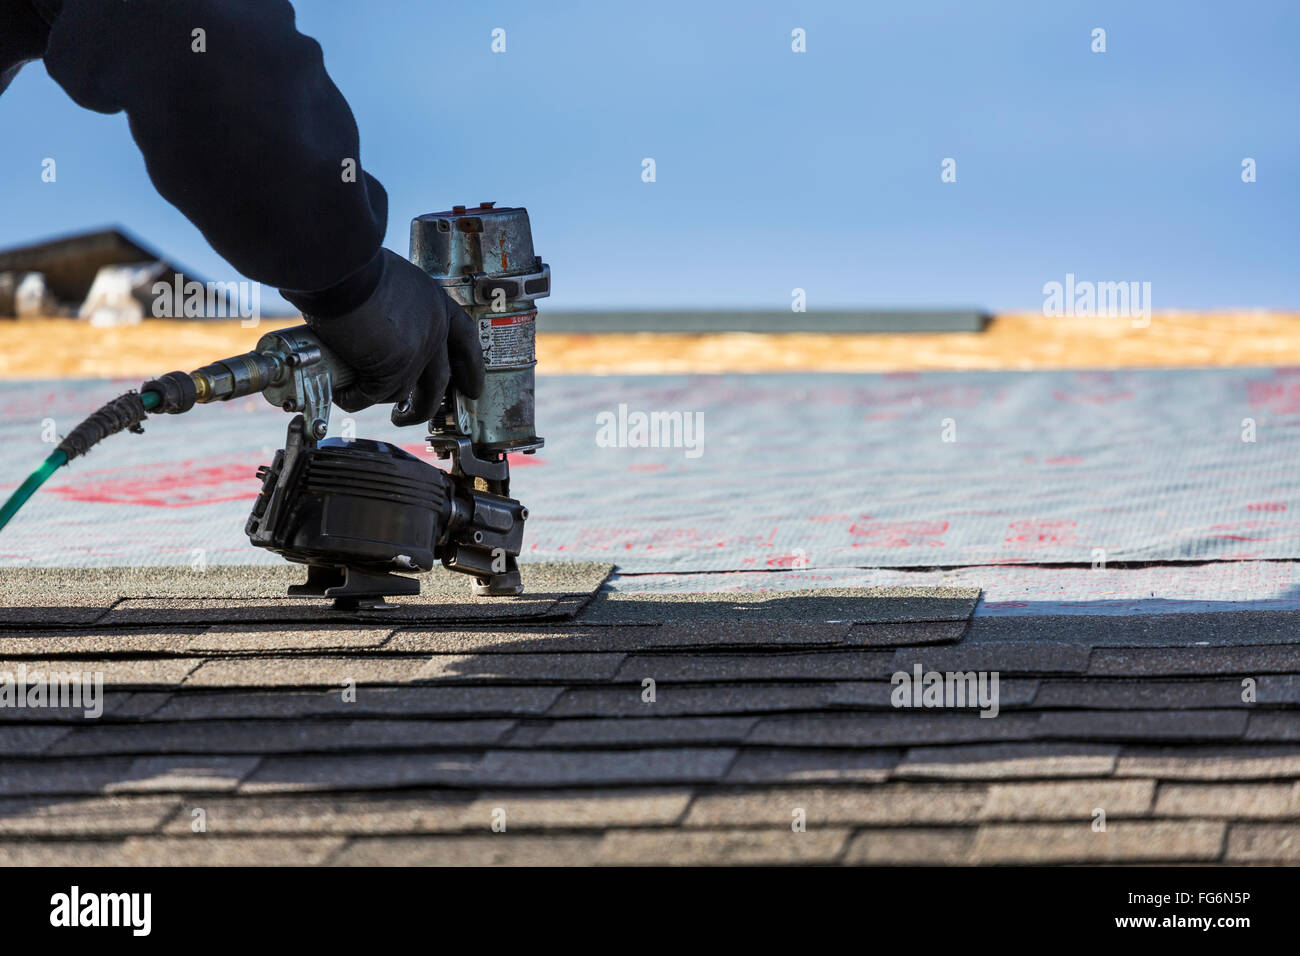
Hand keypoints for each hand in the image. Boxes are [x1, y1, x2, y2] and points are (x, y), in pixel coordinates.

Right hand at [303, 249, 484, 425]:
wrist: (341, 266)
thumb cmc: (353, 262)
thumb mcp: (389, 280)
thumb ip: (394, 306)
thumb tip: (376, 324)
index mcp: (436, 303)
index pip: (464, 339)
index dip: (470, 366)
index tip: (472, 387)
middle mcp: (434, 329)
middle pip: (440, 379)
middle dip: (431, 403)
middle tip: (422, 414)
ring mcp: (417, 352)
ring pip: (406, 393)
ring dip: (391, 406)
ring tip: (370, 404)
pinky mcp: (393, 369)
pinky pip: (373, 394)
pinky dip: (354, 396)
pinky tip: (343, 392)